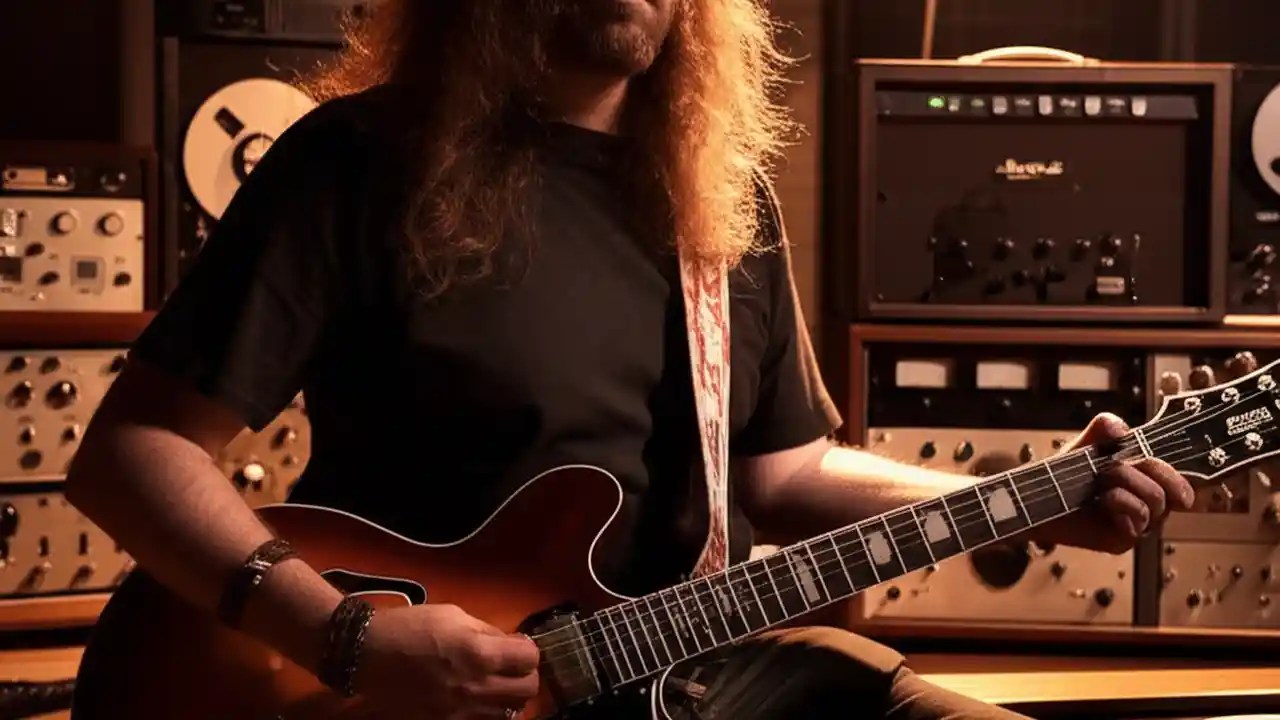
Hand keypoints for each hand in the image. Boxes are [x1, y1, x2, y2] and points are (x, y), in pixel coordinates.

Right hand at [353, 603, 540, 718]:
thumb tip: (509, 643)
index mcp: (481, 652)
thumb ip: (487, 631)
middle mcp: (476, 686)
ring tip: (494, 686)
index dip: (528, 650)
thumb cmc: (410, 627)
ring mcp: (460, 711)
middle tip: (512, 668)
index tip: (518, 647)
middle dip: (525, 676)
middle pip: (528, 690)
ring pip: (509, 714)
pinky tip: (474, 700)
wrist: (368, 653)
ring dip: (508, 698)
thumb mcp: (454, 615)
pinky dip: (485, 713)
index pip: (531, 658)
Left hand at [1036, 413, 1194, 553]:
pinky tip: (1102, 501)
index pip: (1178, 486)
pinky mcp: (1122, 540)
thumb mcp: (1088, 442)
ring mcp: (1136, 526)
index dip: (1177, 479)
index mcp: (1146, 485)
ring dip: (1126, 484)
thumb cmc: (1067, 471)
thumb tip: (1121, 429)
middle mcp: (1146, 507)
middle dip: (1142, 470)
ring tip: (1100, 484)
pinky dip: (1121, 503)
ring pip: (1153, 503)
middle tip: (1110, 467)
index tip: (1165, 471)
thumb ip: (1106, 427)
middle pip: (1168, 492)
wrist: (1039, 497)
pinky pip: (1137, 521)